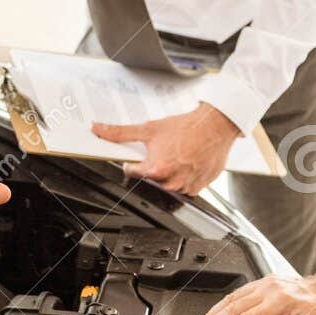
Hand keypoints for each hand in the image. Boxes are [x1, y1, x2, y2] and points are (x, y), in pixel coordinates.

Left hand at [91, 102, 238, 194]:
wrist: (216, 126)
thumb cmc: (187, 128)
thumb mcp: (149, 128)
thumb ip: (120, 133)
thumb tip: (99, 129)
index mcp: (156, 170)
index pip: (132, 173)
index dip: (132, 164)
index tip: (138, 158)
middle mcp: (171, 182)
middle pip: (150, 181)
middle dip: (152, 169)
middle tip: (162, 154)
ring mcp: (186, 187)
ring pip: (168, 186)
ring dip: (168, 174)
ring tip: (176, 156)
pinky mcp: (199, 188)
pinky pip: (185, 188)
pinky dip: (183, 177)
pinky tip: (187, 162)